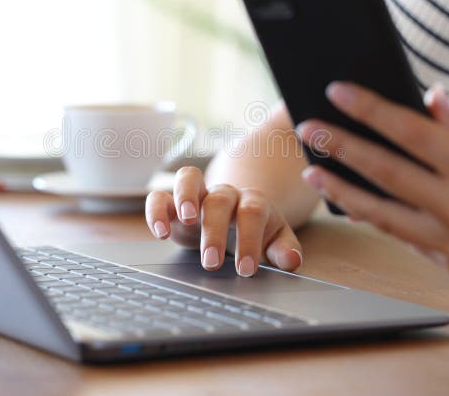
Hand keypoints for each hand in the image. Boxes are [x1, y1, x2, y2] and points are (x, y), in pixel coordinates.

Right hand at [145, 166, 302, 275]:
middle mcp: (225, 193)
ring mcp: (198, 194)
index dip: (250, 239)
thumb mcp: (274, 242)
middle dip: (215, 231)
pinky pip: (160, 196)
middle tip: (212, 262)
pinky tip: (160, 233)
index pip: (253, 213)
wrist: (235, 220)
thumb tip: (291, 260)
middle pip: (219, 200)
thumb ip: (284, 250)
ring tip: (185, 221)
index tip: (246, 270)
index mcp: (253, 202)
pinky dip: (156, 211)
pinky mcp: (174, 203)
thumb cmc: (256, 232)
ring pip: (188, 178)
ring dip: (185, 197)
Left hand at [297, 82, 448, 298]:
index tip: (337, 91)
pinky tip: (351, 200)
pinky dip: (374, 216)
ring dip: (342, 190)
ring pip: (382, 213)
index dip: (370, 110)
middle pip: (386, 171)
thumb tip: (425, 99)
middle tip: (308, 129)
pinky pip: (402, 236)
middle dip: (340, 146)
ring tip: (312, 170)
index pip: (412, 132)